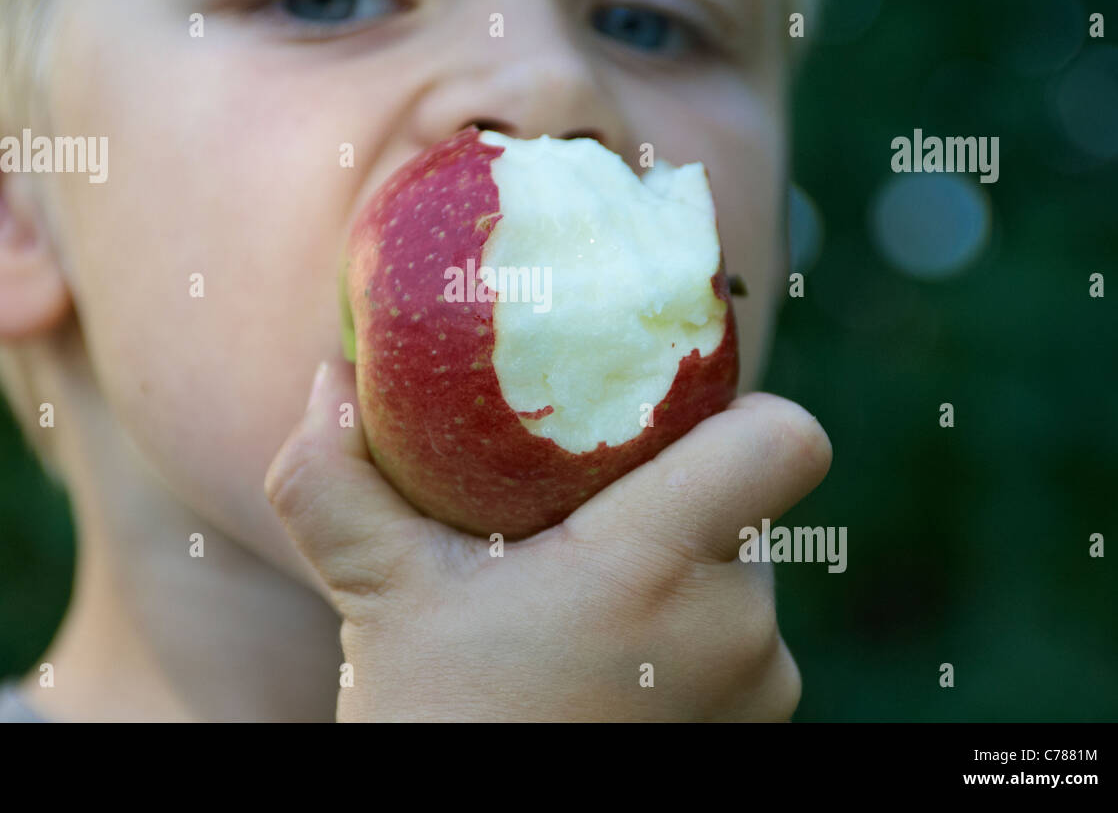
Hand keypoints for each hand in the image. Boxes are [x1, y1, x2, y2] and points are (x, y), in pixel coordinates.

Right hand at [265, 358, 831, 720]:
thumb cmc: (435, 726)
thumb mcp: (375, 595)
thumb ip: (337, 477)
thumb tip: (331, 379)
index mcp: (656, 568)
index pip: (785, 439)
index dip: (739, 409)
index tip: (659, 424)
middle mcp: (737, 627)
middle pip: (744, 503)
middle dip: (669, 497)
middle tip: (578, 519)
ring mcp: (759, 693)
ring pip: (735, 578)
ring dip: (673, 574)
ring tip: (578, 608)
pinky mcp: (752, 739)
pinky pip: (737, 649)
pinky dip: (682, 641)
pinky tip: (600, 666)